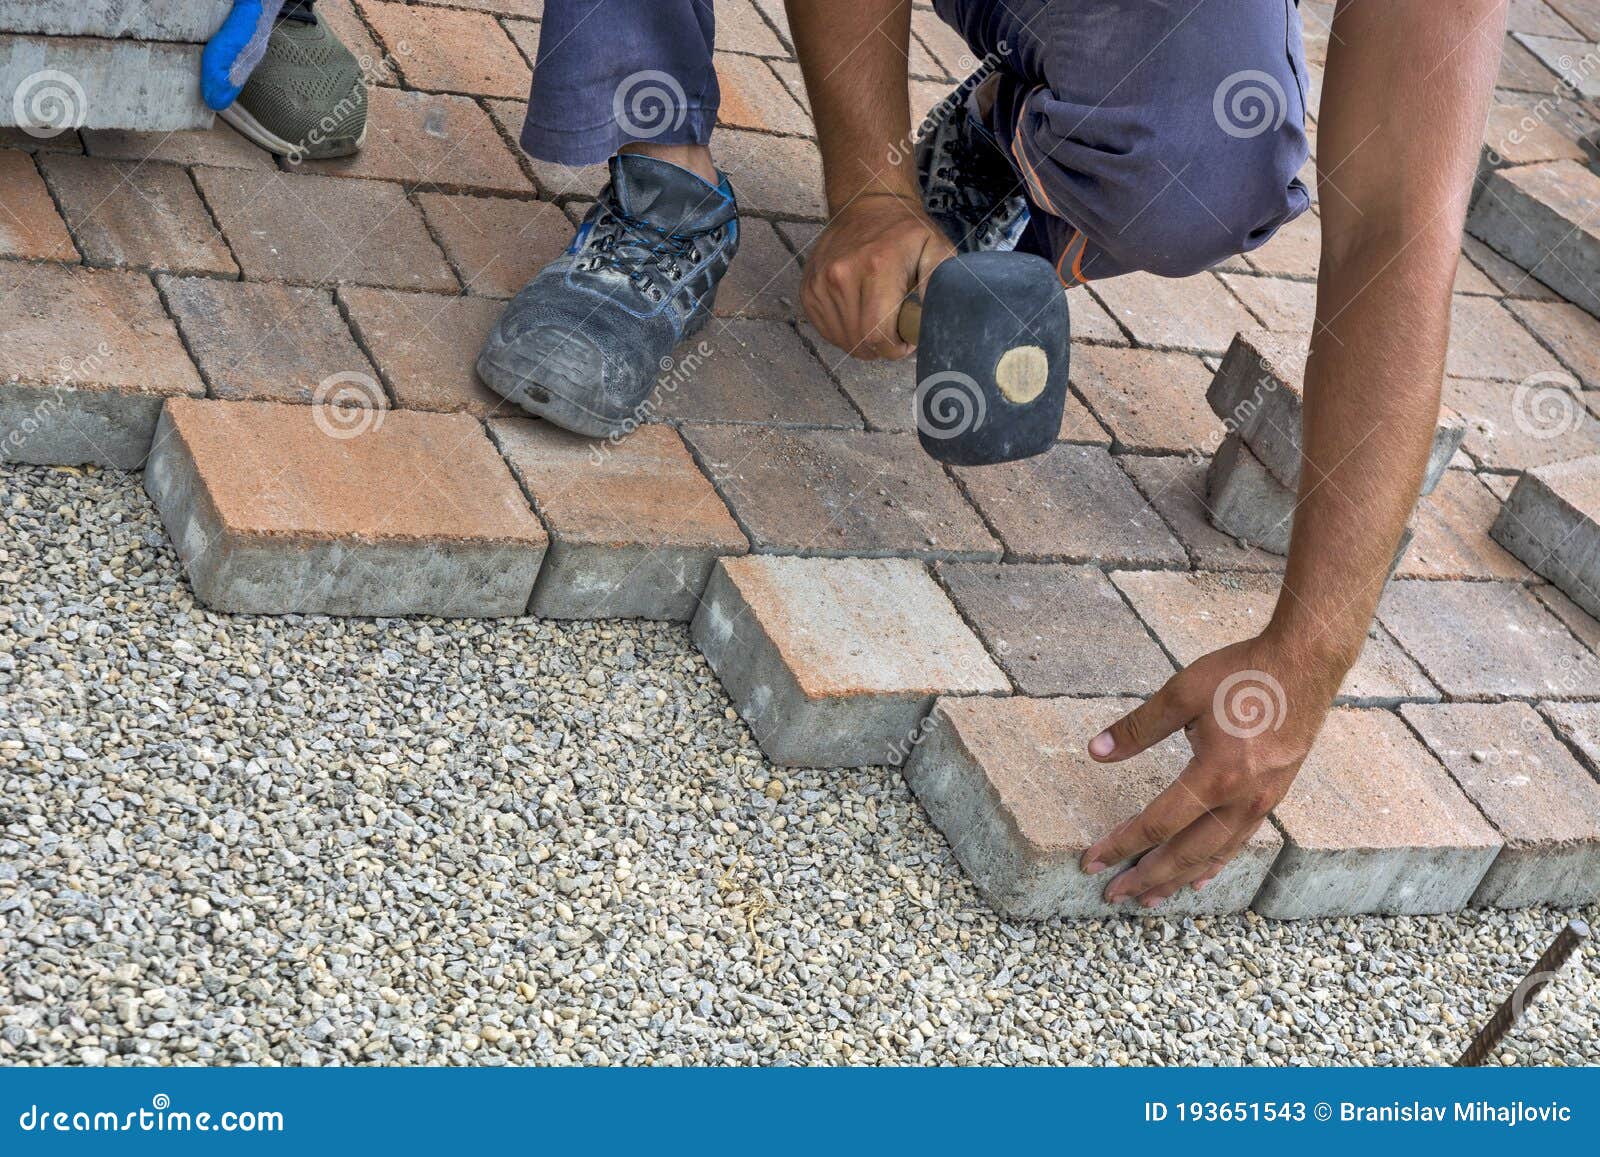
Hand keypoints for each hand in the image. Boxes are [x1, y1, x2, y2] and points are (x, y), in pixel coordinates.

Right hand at [802, 193, 954, 359]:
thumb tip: (935, 317)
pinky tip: (859, 314)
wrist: (868, 205)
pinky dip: (844, 331)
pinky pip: (825, 329)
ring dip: (862, 340)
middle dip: (881, 346)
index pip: (877, 335)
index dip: (894, 349)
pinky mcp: (809, 288)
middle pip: (859, 342)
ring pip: (842, 339)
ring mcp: (821, 283)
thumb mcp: (936, 249)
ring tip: (877, 319)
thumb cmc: (906, 232)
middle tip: (894, 330)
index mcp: (876, 269)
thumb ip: (939, 284)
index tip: (905, 340)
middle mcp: (842, 276)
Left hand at [1080, 634, 1342, 907]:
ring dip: (1179, 880)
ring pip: (1214, 855)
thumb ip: (1137, 728)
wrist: (1305, 663)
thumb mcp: (1181, 693)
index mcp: (1215, 775)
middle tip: (1113, 896)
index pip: (1157, 824)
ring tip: (1150, 899)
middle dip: (1146, 877)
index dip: (1121, 845)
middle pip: (1186, 853)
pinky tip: (1200, 878)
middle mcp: (1241, 799)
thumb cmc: (1242, 674)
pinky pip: (1238, 843)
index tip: (1091, 861)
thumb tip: (1096, 751)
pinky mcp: (1273, 797)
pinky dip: (1214, 864)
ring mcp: (1261, 802)